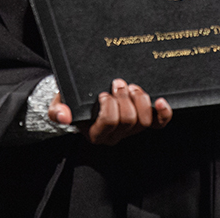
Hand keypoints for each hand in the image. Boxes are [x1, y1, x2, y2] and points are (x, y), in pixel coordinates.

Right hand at [48, 78, 171, 145]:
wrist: (81, 99)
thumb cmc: (71, 102)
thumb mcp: (59, 104)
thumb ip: (57, 110)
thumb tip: (63, 116)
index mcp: (96, 134)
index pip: (109, 123)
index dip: (109, 106)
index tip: (103, 93)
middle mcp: (115, 135)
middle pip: (129, 121)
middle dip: (125, 99)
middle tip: (118, 83)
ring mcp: (131, 130)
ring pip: (144, 121)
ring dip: (140, 100)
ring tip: (131, 87)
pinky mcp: (143, 122)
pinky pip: (158, 123)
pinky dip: (163, 113)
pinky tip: (161, 101)